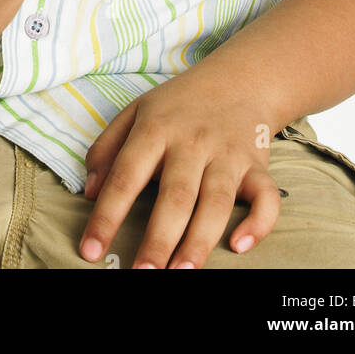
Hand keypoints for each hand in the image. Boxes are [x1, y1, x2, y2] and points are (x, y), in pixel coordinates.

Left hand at [78, 72, 281, 268]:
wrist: (239, 79)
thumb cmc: (178, 104)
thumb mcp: (135, 111)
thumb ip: (106, 148)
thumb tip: (89, 193)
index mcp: (155, 129)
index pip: (125, 176)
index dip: (106, 215)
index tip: (91, 250)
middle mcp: (192, 142)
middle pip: (175, 195)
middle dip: (158, 239)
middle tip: (142, 274)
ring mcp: (227, 155)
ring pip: (215, 202)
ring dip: (199, 241)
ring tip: (180, 273)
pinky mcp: (258, 166)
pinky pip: (265, 198)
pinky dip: (258, 223)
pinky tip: (239, 246)